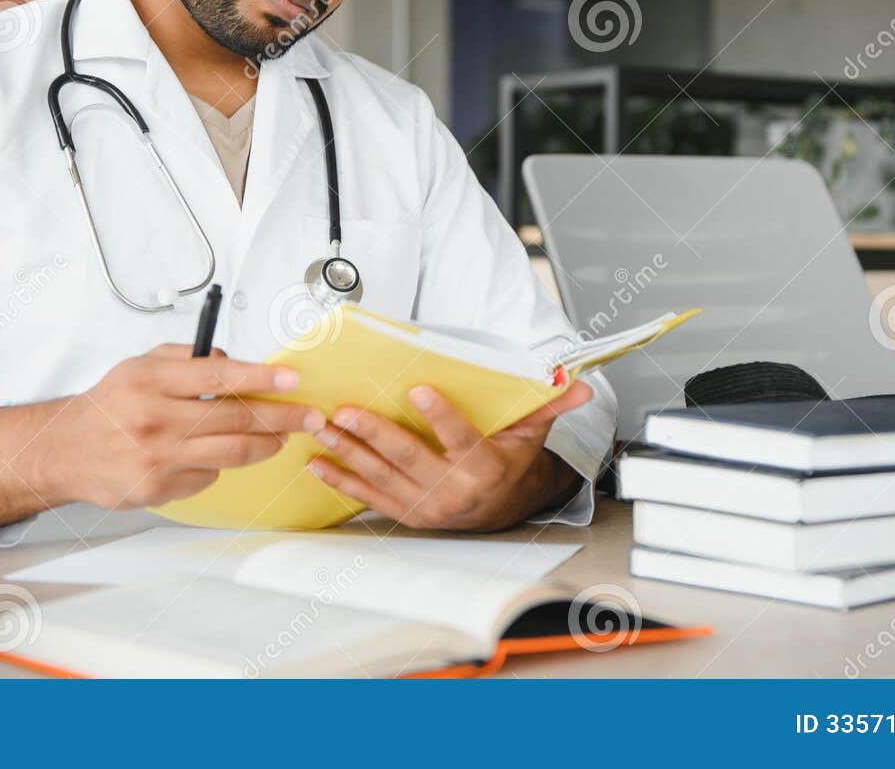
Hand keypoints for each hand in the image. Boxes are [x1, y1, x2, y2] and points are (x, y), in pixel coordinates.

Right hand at [38, 345, 323, 509]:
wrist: (66, 450)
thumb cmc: (111, 404)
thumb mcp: (141, 364)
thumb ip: (189, 357)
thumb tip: (236, 363)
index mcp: (151, 381)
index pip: (219, 376)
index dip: (261, 378)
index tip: (292, 380)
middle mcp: (154, 419)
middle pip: (235, 419)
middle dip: (282, 417)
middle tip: (311, 415)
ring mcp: (157, 458)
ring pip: (231, 453)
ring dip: (265, 445)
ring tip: (281, 437)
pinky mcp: (158, 488)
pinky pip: (208, 476)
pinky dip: (217, 465)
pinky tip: (207, 455)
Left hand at [304, 380, 591, 530]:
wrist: (499, 509)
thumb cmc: (509, 461)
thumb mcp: (531, 432)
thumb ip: (547, 405)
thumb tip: (577, 382)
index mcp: (484, 468)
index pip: (462, 438)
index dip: (441, 416)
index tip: (418, 389)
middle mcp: (453, 491)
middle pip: (410, 457)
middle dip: (375, 432)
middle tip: (347, 408)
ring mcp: (426, 506)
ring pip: (382, 475)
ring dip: (348, 451)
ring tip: (323, 425)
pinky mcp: (405, 514)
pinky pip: (368, 496)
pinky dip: (341, 479)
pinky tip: (317, 461)